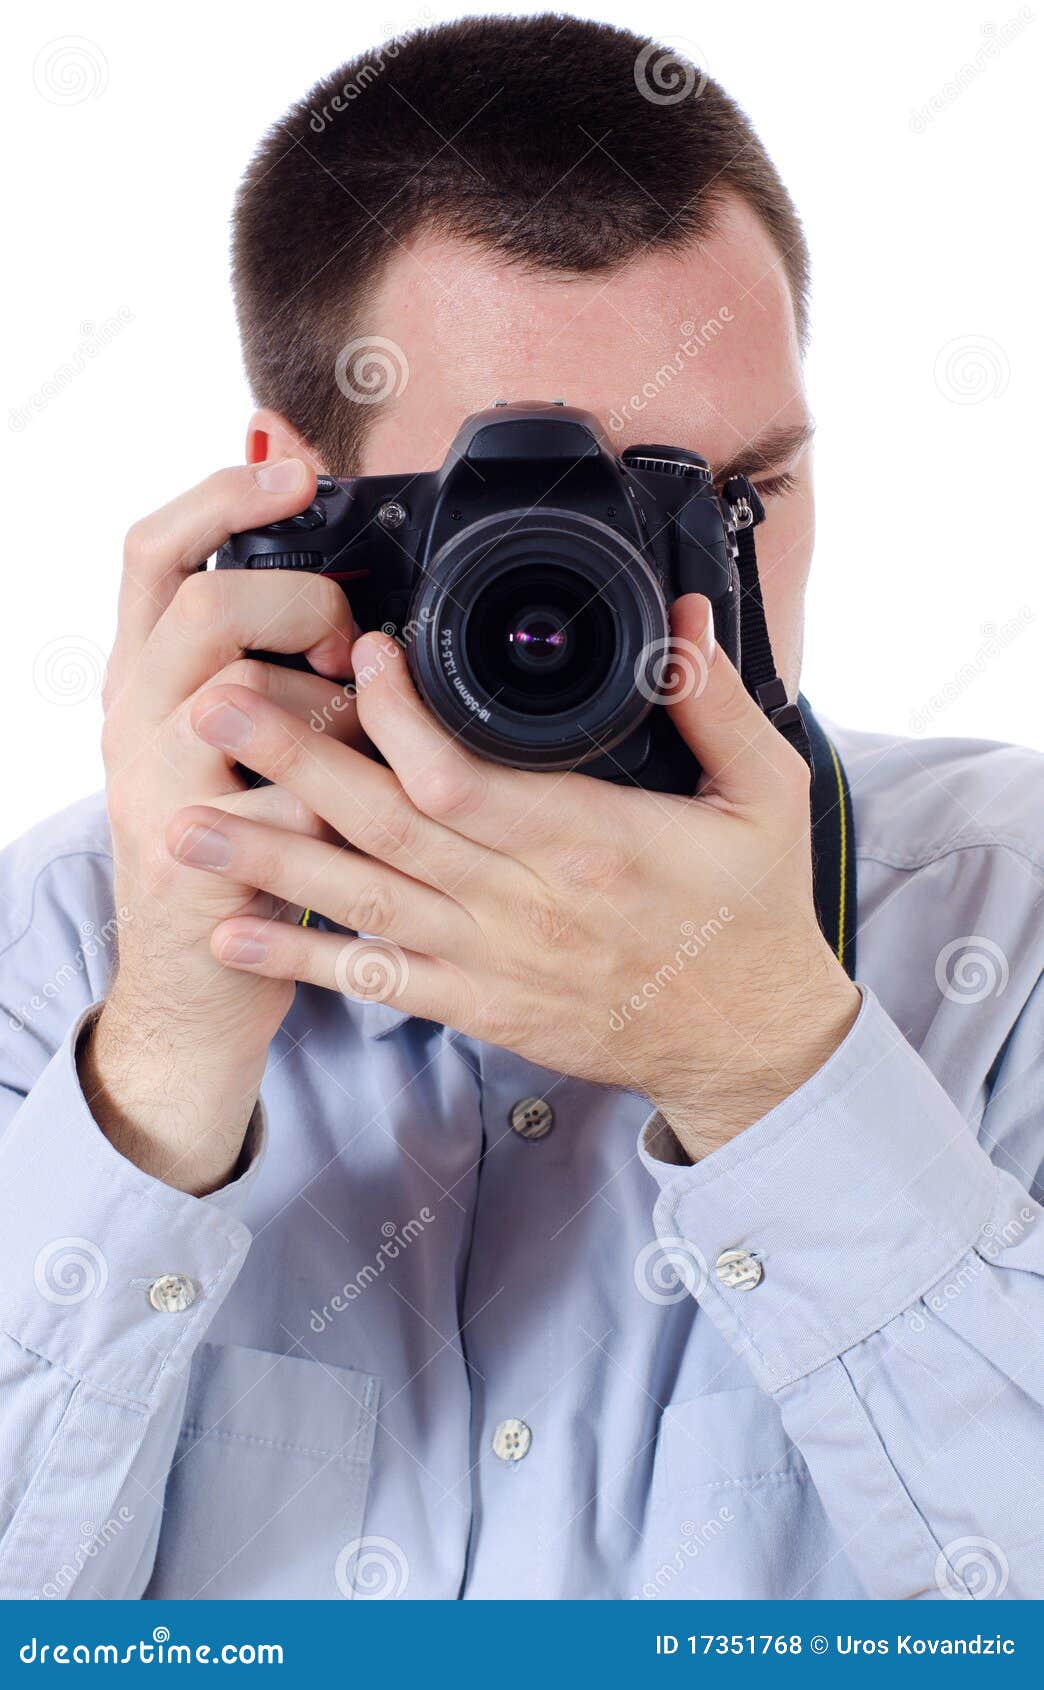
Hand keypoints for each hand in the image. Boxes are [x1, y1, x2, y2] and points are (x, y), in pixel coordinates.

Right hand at [82, 460, 359, 1193]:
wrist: (195, 989)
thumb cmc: (242, 854)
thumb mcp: (243, 747)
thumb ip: (275, 670)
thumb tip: (346, 594)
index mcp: (148, 678)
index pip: (155, 549)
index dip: (222, 490)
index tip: (294, 460)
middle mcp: (136, 717)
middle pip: (198, 596)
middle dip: (296, 598)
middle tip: (347, 646)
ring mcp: (155, 782)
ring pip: (234, 678)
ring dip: (321, 692)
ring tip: (353, 735)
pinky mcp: (194, 848)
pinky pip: (274, 778)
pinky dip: (332, 776)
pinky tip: (354, 803)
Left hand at [172, 593, 858, 1161]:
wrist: (747, 1044)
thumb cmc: (753, 917)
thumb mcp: (767, 797)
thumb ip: (718, 707)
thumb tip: (684, 622)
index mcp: (589, 840)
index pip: (465, 773)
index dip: (397, 713)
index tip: (361, 651)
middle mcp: (524, 903)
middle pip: (386, 826)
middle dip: (294, 762)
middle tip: (213, 708)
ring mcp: (492, 961)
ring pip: (363, 901)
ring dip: (269, 858)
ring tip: (183, 821)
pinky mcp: (476, 1006)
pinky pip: (376, 982)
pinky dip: (302, 960)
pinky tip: (233, 935)